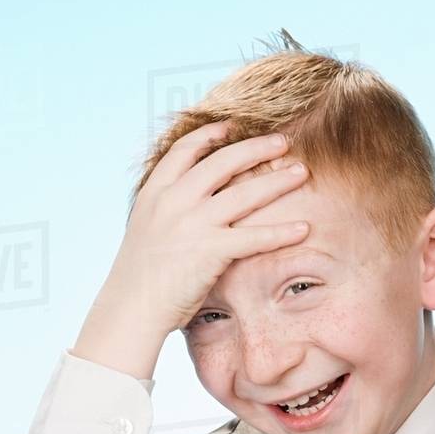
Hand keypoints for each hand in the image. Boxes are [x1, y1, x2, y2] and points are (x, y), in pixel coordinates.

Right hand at [106, 121, 310, 334]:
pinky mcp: (211, 250)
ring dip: (277, 181)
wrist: (132, 307)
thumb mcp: (145, 228)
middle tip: (283, 141)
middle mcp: (174, 200)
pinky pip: (254, 237)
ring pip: (244, 193)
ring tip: (301, 172)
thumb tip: (189, 199)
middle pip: (222, 161)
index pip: (185, 150)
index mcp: (156, 192)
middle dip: (256, 148)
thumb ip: (166, 208)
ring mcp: (193, 223)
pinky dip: (281, 232)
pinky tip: (302, 228)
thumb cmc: (140, 275)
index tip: (233, 126)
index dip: (211, 134)